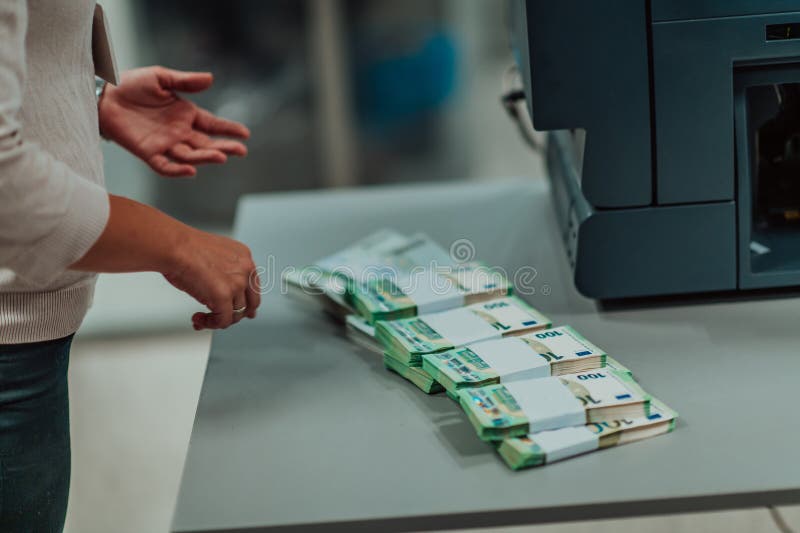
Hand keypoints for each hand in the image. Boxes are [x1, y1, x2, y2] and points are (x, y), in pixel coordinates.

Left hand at [98, 66, 249, 177]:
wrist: (103, 95)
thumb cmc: (131, 84)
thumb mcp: (161, 77)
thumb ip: (185, 81)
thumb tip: (211, 79)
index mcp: (186, 114)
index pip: (213, 124)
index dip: (229, 129)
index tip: (245, 133)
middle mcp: (179, 132)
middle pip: (206, 144)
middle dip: (225, 147)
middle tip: (241, 151)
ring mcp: (165, 144)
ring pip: (190, 156)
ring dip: (206, 158)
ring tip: (221, 156)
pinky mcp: (148, 153)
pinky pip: (165, 166)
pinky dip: (178, 171)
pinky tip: (191, 171)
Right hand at [165, 228, 261, 329]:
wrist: (173, 246)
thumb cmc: (184, 249)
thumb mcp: (213, 257)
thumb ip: (224, 272)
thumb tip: (222, 293)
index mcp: (244, 257)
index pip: (252, 286)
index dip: (245, 301)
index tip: (239, 311)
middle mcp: (245, 269)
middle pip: (251, 303)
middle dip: (236, 315)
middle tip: (221, 320)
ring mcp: (237, 283)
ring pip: (235, 315)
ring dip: (216, 320)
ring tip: (199, 319)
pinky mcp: (224, 296)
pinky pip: (222, 321)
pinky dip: (210, 324)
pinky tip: (197, 319)